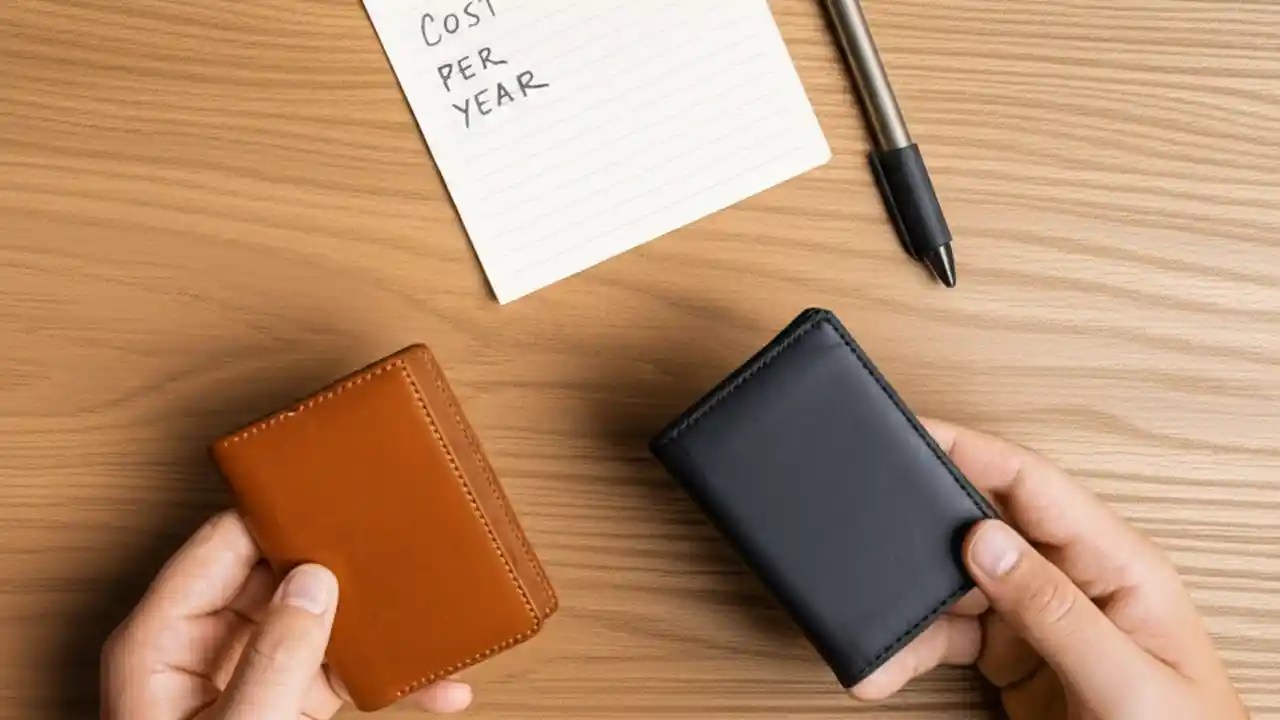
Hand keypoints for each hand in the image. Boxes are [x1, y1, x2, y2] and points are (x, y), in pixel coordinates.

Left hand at [102, 511, 472, 718]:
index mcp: (164, 642)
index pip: (224, 545)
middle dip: (342, 566)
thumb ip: (274, 659)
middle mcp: (204, 650)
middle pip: (279, 577)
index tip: (337, 492)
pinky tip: (436, 686)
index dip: (279, 514)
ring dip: (377, 622)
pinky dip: (388, 680)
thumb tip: (313, 584)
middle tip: (395, 543)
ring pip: (318, 622)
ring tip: (431, 606)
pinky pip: (339, 674)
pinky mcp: (283, 706)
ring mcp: (247, 677)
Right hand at [849, 419, 1248, 719]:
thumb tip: (984, 540)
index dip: (973, 452)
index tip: (915, 435)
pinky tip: (891, 665)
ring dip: (910, 609)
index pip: (1034, 485)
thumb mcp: (1126, 681)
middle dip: (922, 536)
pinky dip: (914, 649)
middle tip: (870, 539)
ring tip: (877, 641)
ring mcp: (1040, 617)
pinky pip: (949, 634)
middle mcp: (1073, 579)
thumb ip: (1056, 611)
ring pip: (955, 588)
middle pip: (981, 530)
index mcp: (1116, 564)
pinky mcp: (1013, 655)